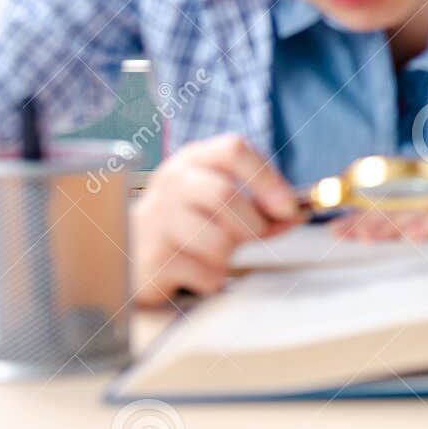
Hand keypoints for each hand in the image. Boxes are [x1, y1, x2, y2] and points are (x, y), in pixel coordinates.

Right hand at [131, 134, 299, 304]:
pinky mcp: (152, 258)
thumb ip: (261, 208)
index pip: (233, 150)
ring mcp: (157, 219)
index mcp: (193, 160)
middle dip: (252, 223)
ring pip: (217, 240)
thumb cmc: (186, 223)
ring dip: (230, 254)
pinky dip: (214, 278)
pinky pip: (205, 273)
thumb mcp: (220, 204)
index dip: (267, 178)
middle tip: (252, 236)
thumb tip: (297, 215)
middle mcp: (172, 182)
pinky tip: (196, 271)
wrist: (130, 250)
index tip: (287, 208)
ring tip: (215, 253)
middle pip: (226, 195)